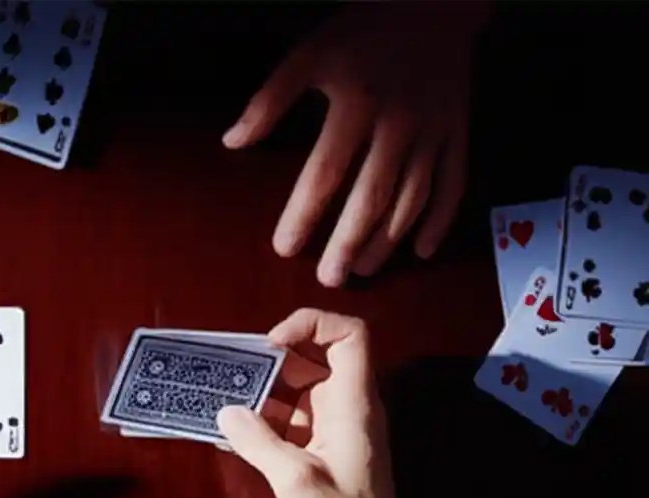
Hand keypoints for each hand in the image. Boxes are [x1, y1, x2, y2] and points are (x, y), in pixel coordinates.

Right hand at [219, 310, 459, 497]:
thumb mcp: (294, 479)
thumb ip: (257, 441)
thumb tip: (225, 410)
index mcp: (354, 404)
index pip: (349, 336)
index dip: (312, 324)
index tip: (271, 344)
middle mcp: (348, 408)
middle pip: (318, 357)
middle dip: (275, 358)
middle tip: (235, 372)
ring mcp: (336, 430)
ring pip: (301, 389)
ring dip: (264, 390)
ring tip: (225, 399)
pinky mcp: (322, 451)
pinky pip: (292, 419)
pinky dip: (264, 420)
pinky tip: (232, 434)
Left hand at [223, 4, 484, 286]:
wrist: (433, 5)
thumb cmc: (362, 33)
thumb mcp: (308, 56)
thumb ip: (269, 101)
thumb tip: (232, 142)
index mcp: (357, 106)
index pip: (325, 173)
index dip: (304, 215)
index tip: (285, 248)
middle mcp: (398, 126)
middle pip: (371, 198)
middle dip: (349, 244)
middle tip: (330, 278)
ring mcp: (433, 132)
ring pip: (412, 199)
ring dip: (388, 240)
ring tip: (365, 270)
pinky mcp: (457, 133)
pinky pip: (453, 185)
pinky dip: (440, 221)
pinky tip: (422, 250)